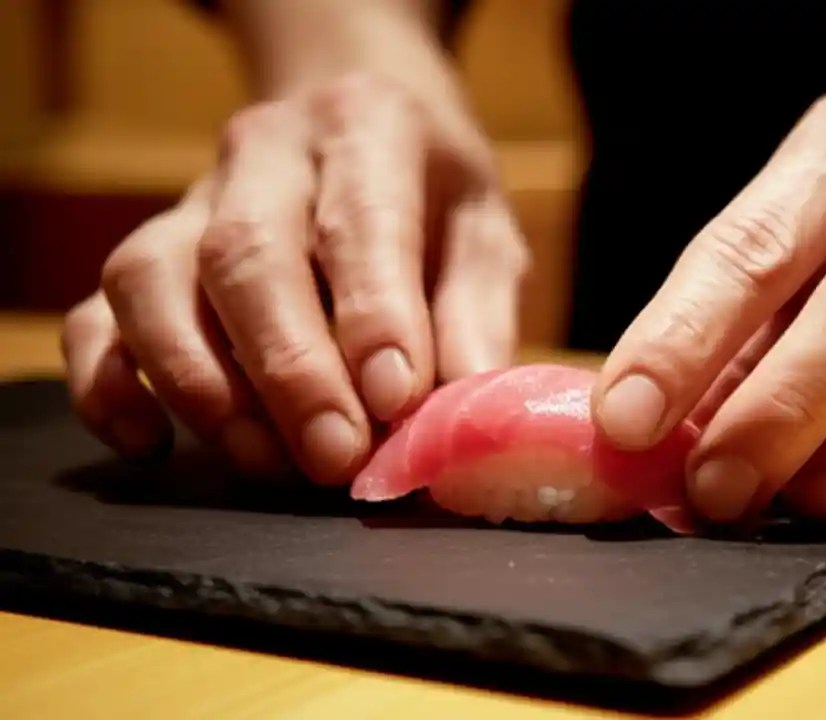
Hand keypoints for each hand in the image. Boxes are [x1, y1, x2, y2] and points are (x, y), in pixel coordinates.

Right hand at [61, 72, 528, 484]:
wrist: (357, 120)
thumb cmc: (432, 194)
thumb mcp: (484, 237)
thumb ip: (476, 322)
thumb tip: (461, 419)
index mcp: (367, 126)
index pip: (361, 218)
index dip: (374, 315)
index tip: (394, 402)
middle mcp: (266, 150)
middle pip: (246, 253)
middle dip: (289, 369)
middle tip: (334, 457)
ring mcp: (191, 199)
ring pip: (152, 279)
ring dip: (200, 382)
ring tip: (266, 459)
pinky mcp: (147, 253)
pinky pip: (98, 315)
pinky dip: (110, 386)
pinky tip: (151, 442)